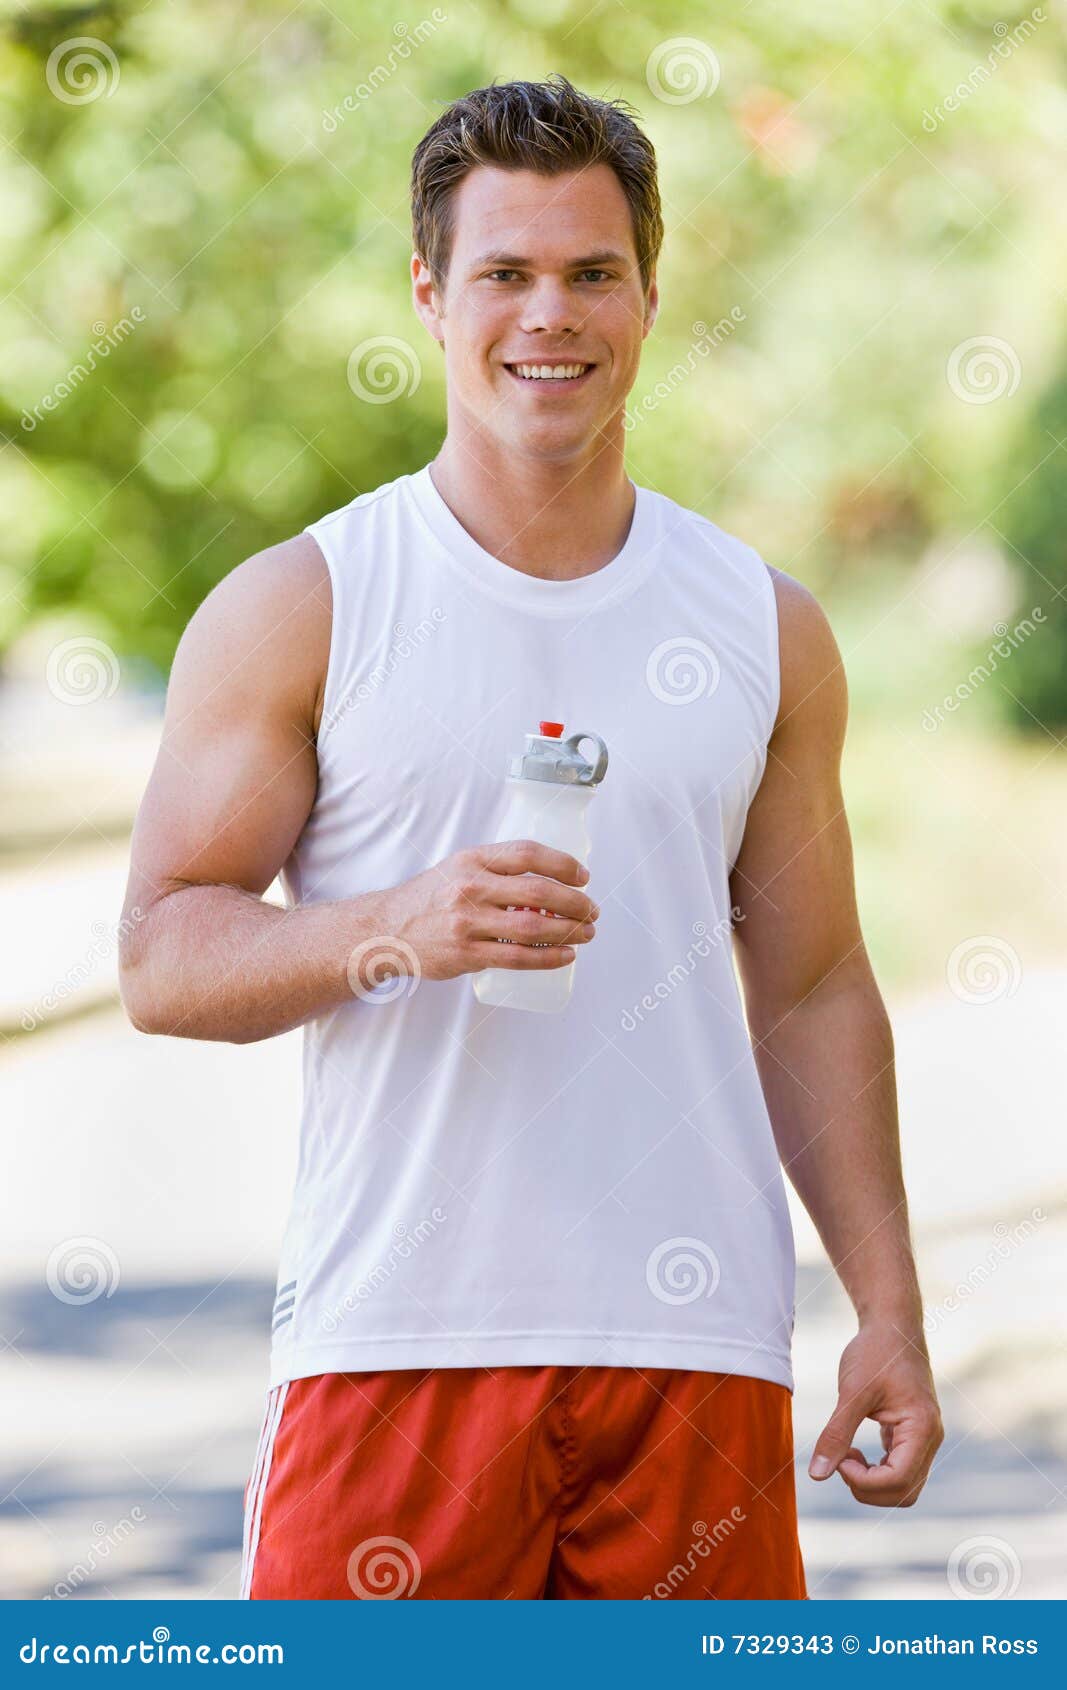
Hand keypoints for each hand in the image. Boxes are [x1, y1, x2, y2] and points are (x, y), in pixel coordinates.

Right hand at [354, 838, 599, 985]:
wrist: (388, 929)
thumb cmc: (431, 897)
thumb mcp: (459, 867)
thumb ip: (498, 869)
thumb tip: (552, 878)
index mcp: (472, 860)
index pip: (527, 854)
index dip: (563, 864)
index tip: (583, 876)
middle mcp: (471, 887)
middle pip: (539, 892)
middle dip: (575, 902)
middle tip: (592, 910)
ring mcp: (468, 922)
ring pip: (533, 927)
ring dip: (569, 931)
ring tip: (586, 933)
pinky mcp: (467, 954)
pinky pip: (519, 957)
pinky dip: (549, 957)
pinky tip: (566, 955)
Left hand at [808, 1318, 943, 1506]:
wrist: (892, 1325)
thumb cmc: (876, 1352)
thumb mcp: (852, 1391)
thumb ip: (836, 1434)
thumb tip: (817, 1475)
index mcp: (922, 1429)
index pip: (898, 1481)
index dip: (863, 1481)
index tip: (839, 1459)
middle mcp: (930, 1439)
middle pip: (904, 1493)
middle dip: (867, 1487)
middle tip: (839, 1458)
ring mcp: (923, 1439)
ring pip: (903, 1487)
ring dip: (871, 1482)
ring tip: (845, 1453)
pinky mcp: (912, 1435)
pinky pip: (899, 1470)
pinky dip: (875, 1471)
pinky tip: (853, 1450)